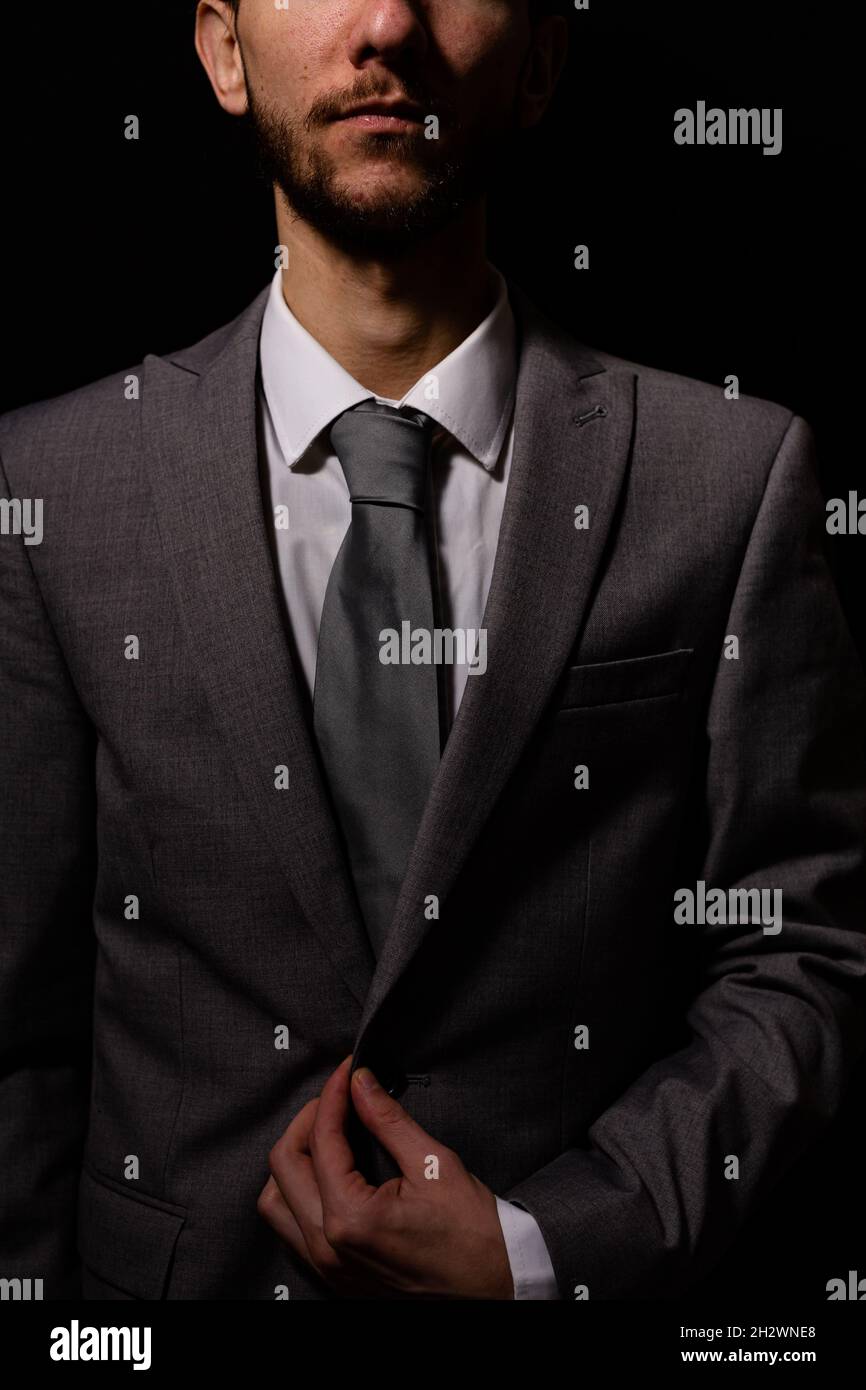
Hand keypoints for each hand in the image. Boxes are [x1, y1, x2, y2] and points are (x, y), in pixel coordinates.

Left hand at [257, 1055, 514, 1298]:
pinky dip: (299, 1192)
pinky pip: (292, 1229)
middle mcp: (329, 1247)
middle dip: (309, 1120)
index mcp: (351, 1219)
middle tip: (339, 1097)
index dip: (334, 1095)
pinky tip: (328, 1172)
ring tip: (328, 1133)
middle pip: (284, 1165)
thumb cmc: (474, 1234)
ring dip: (294, 1160)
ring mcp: (328, 1267)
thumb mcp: (433, 1163)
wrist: (494, 1287)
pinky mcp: (335, 1276)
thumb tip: (361, 1083)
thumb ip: (387, 1119)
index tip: (348, 1072)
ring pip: (277, 1201)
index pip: (322, 1140)